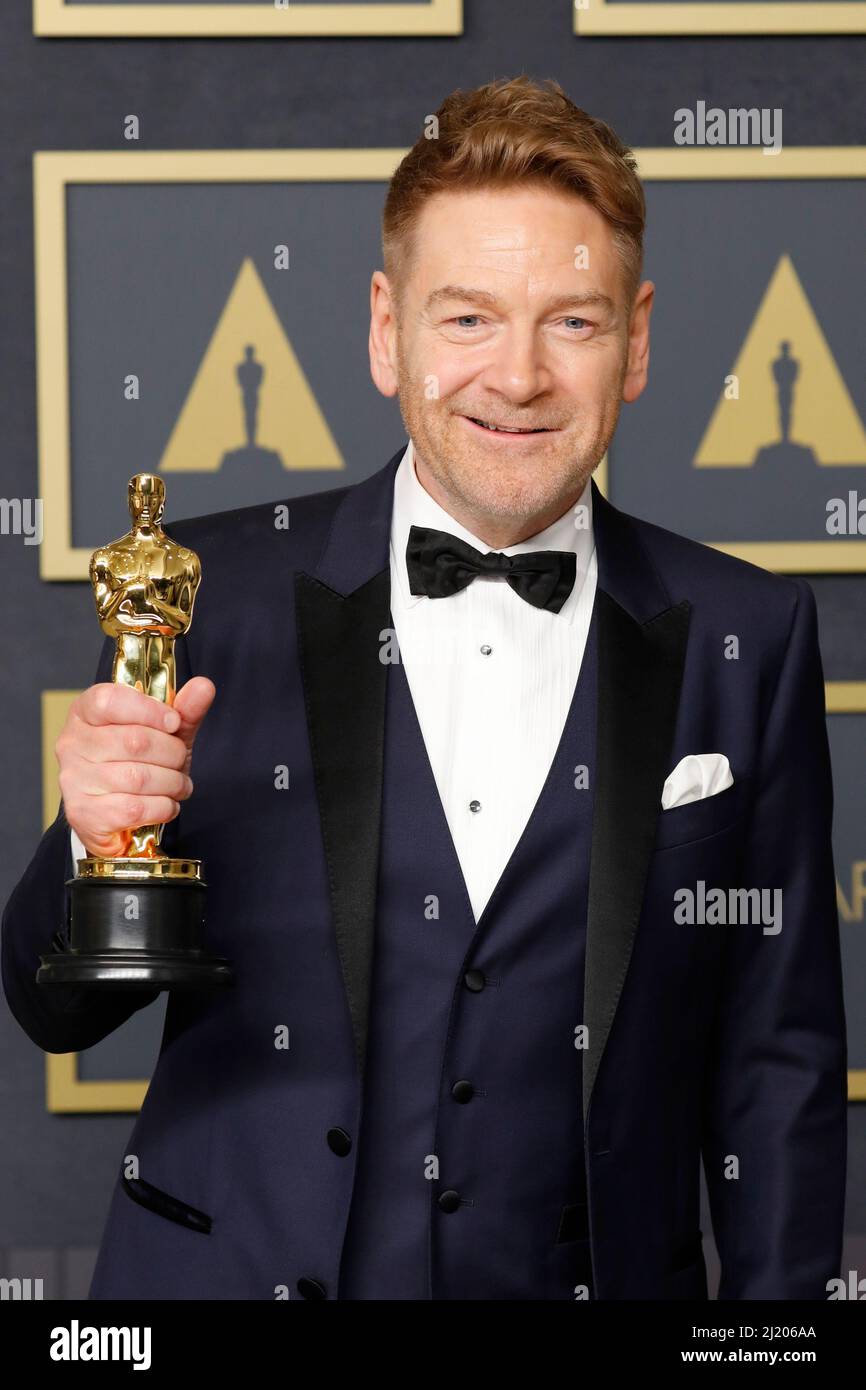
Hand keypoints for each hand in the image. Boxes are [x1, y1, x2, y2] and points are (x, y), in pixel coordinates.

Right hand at [55, 677, 215, 857]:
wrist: (113, 817)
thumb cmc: (137, 764)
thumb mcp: (162, 733)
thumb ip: (183, 711)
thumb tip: (204, 686)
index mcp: (85, 713)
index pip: (108, 700)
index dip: (149, 710)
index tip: (174, 723)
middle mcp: (72, 744)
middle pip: (134, 741)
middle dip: (172, 753)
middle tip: (181, 762)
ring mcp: (74, 780)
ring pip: (138, 777)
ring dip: (172, 783)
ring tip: (179, 785)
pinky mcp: (84, 814)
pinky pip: (136, 808)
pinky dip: (163, 807)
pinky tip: (167, 804)